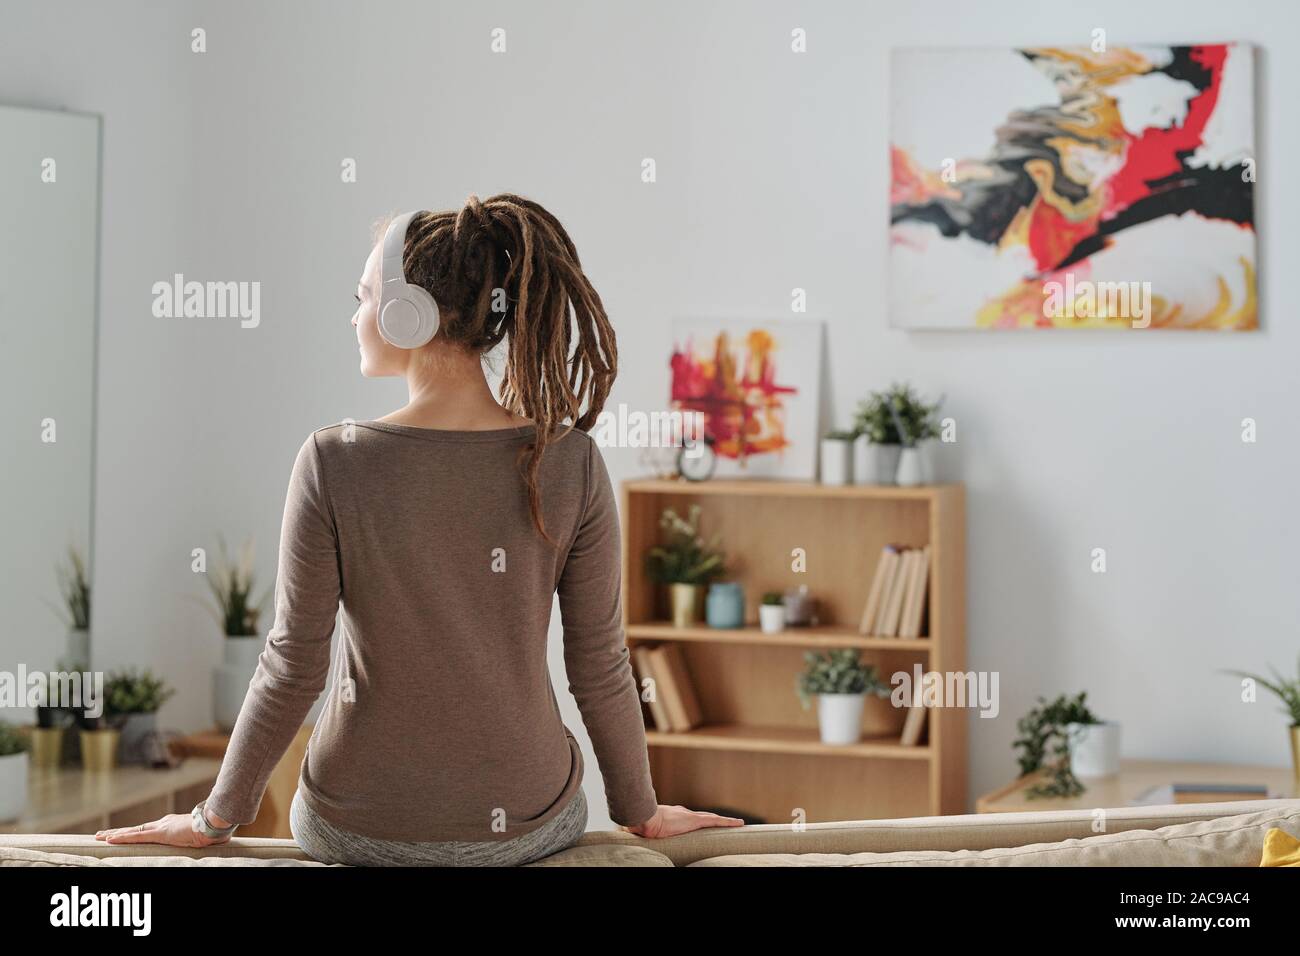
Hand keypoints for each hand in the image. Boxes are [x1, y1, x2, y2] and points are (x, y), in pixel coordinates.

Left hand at [95, 813, 230, 848]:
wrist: (215, 824)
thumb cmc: (211, 830)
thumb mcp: (199, 835)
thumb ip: (194, 837)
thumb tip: (198, 842)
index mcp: (170, 825)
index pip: (146, 829)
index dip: (132, 832)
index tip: (121, 835)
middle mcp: (162, 824)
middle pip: (135, 829)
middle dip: (117, 832)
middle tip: (100, 835)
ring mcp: (160, 828)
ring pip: (132, 831)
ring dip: (114, 835)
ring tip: (99, 837)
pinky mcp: (160, 833)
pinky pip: (136, 836)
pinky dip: (122, 838)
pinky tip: (110, 840)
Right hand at [624, 804, 744, 838]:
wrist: (643, 819)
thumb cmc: (640, 825)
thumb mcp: (643, 829)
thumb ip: (642, 829)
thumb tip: (629, 833)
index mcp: (673, 816)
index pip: (688, 819)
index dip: (696, 821)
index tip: (700, 824)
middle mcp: (683, 813)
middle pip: (703, 818)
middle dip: (713, 821)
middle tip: (726, 823)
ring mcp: (689, 816)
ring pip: (712, 819)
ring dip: (725, 822)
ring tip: (738, 824)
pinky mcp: (695, 821)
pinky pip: (716, 821)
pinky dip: (728, 822)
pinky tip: (739, 823)